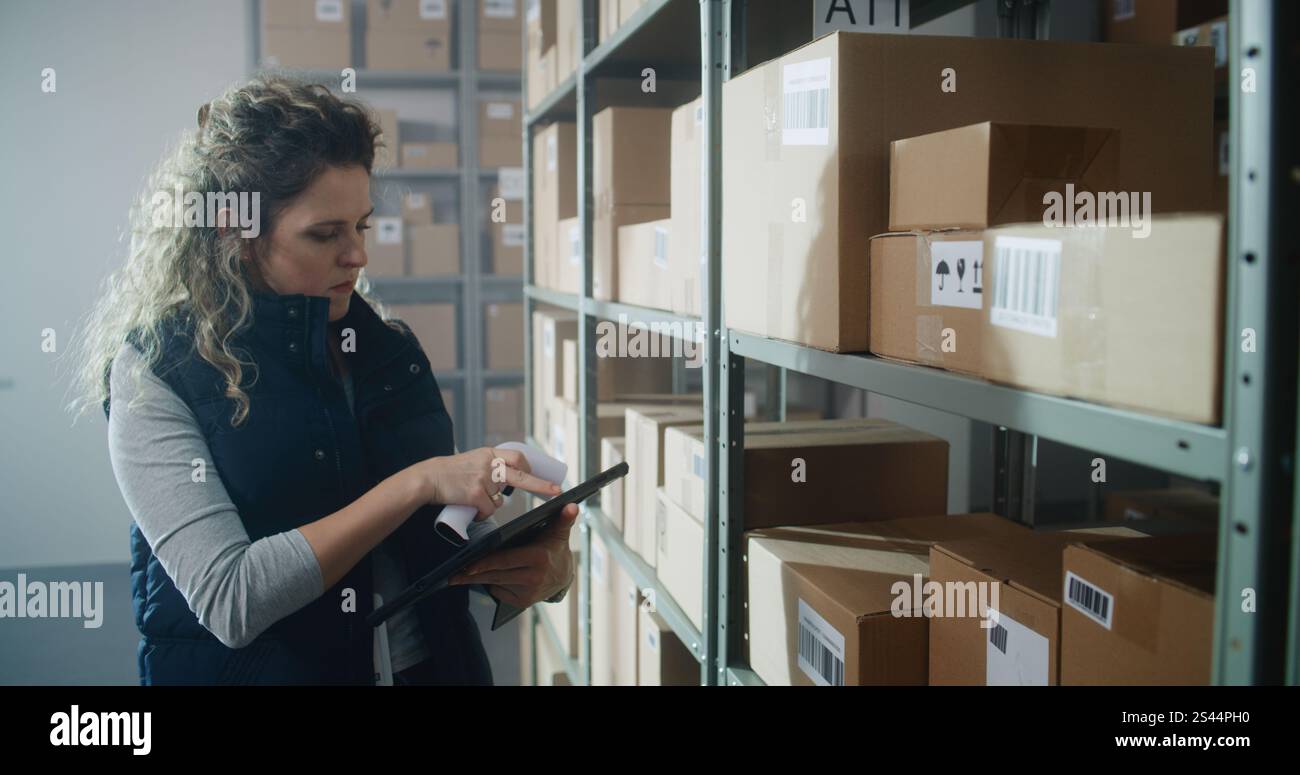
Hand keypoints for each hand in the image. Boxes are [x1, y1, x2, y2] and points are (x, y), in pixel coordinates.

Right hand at [407, 447, 560, 518]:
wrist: (427, 478)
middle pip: (521, 476)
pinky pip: (488, 510)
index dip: (529, 468)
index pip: (517, 458)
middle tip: (556, 491)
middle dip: (540, 485)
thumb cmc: (450, 472)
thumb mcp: (473, 460)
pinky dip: (481, 514)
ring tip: (471, 497)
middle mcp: (489, 464)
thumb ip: (490, 465)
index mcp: (489, 454)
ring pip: (499, 501)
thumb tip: (508, 479)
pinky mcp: (475, 494)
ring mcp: (482, 479)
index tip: (540, 475)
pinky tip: (470, 507)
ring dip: (489, 504)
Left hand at [447, 503, 579, 605]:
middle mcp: (532, 578)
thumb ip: (564, 519)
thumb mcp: (559, 533)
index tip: (467, 566)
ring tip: (458, 577)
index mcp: (537, 559)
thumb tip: (572, 505)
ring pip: (495, 584)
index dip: (484, 564)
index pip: (504, 561)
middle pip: (495, 574)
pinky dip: (491, 585)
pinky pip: (499, 592)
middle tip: (454, 573)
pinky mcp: (522, 602)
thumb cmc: (555, 549)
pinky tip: (482, 579)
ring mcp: (527, 593)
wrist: (564, 576)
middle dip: (473, 574)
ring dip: (476, 580)